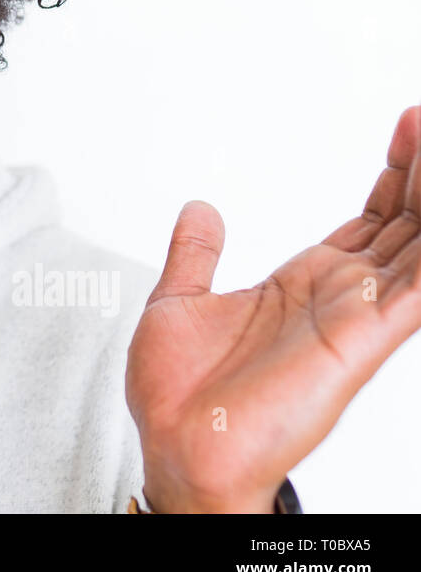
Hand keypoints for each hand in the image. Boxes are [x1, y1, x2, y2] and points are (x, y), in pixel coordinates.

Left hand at [126, 104, 420, 511]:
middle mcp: (339, 297)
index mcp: (303, 284)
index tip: (408, 124)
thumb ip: (197, 253)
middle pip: (405, 222)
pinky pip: (420, 292)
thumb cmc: (177, 394)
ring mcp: (355, 318)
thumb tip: (201, 209)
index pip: (368, 219)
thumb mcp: (178, 300)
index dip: (394, 173)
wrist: (175, 448)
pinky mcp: (362, 341)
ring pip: (419, 244)